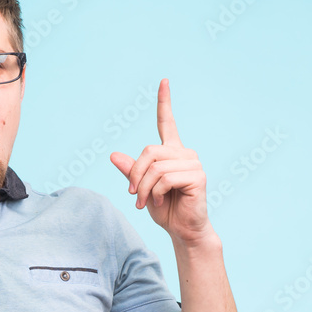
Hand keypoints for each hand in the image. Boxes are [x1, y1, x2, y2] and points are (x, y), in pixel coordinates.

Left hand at [110, 78, 212, 244]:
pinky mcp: (197, 176)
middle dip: (135, 174)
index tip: (164, 81)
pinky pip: (166, 178)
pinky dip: (157, 193)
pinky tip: (162, 202)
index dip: (164, 102)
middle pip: (149, 151)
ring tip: (147, 202)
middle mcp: (184, 153)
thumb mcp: (141, 189)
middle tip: (134, 195)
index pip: (167, 122)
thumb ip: (131, 172)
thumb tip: (113, 155)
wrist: (182, 230)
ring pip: (155, 167)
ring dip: (145, 188)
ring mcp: (193, 163)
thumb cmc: (165, 209)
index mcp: (171, 152)